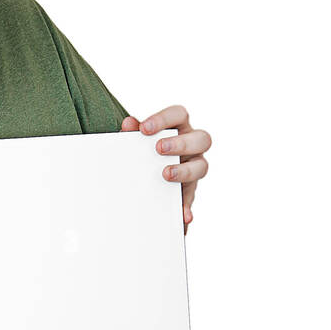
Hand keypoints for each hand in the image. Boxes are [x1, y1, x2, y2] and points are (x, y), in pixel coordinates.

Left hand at [120, 106, 210, 235]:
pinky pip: (191, 199)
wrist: (140, 180)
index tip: (144, 128)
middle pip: (201, 139)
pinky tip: (183, 215)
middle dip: (180, 143)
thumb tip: (129, 123)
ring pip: (202, 166)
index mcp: (179, 128)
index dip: (164, 119)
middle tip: (159, 148)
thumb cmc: (142, 153)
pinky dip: (187, 207)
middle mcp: (192, 147)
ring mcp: (194, 168)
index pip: (179, 114)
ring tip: (166, 175)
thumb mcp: (136, 144)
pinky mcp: (188, 191)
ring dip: (185, 170)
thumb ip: (132, 134)